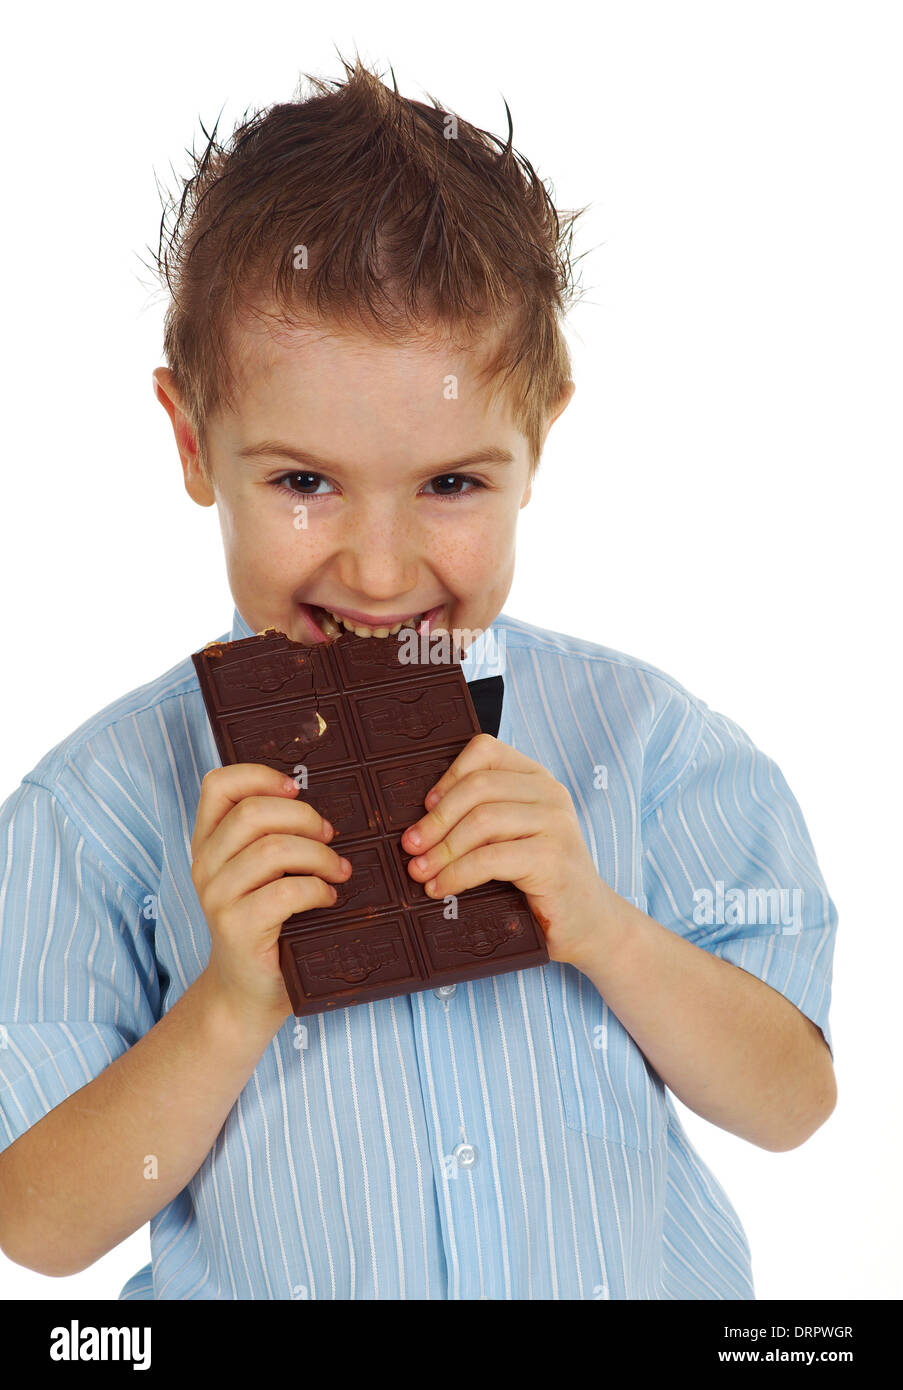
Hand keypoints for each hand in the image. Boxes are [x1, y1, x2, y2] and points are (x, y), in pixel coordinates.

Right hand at [191, 763, 351, 1029]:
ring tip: (337, 870)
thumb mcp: (260, 873)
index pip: (218, 785)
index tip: (296, 788)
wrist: (246, 994)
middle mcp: (204, 866)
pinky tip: (328, 897)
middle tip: (330, 836)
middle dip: (304, 817)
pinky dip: (317, 888)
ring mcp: (217, 898)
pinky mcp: (237, 928)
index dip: (260, 775)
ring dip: (318, 855)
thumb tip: (311, 799)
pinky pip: (285, 891)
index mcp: (208, 843)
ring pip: (272, 849)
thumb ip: (270, 835)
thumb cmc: (266, 924)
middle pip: (253, 812)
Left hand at [401, 733, 615, 966]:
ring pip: (481, 821)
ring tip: (419, 872)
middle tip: (410, 847)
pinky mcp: (553, 858)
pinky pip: (490, 858)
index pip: (485, 751)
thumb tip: (419, 823)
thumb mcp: (511, 837)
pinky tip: (441, 888)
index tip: (426, 808)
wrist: (589, 924)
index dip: (449, 776)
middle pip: (478, 787)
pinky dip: (457, 874)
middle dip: (436, 819)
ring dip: (442, 849)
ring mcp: (556, 823)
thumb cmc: (539, 880)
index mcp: (537, 779)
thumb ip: (482, 816)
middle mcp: (551, 793)